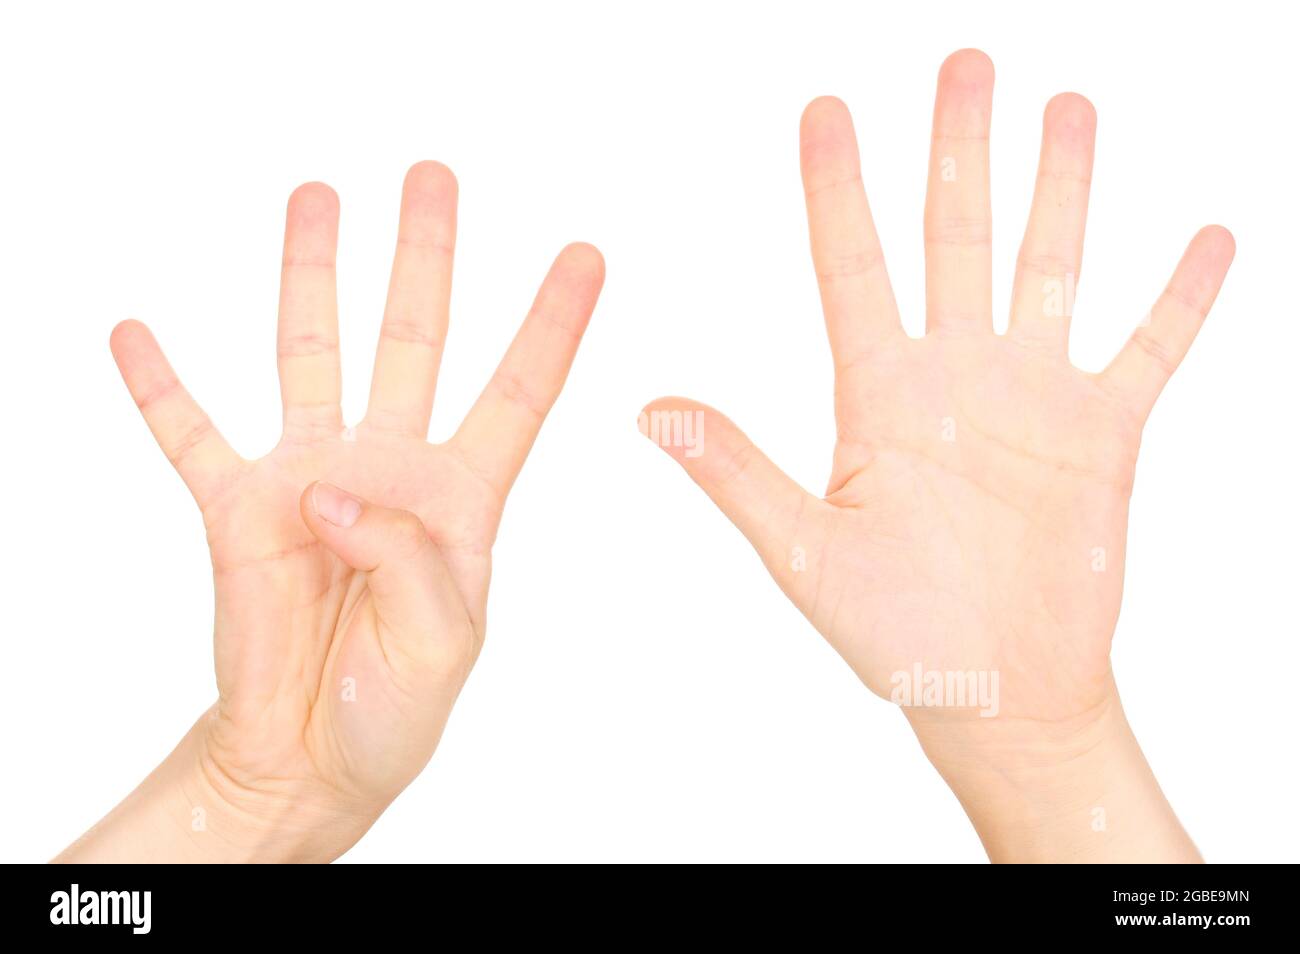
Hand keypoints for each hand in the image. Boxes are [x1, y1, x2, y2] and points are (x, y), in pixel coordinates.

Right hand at [60, 162, 603, 861]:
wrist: (311, 754)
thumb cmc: (394, 701)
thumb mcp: (442, 641)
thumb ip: (405, 557)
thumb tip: (330, 489)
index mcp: (459, 498)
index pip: (516, 392)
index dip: (552, 325)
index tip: (587, 255)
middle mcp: (386, 468)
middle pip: (413, 339)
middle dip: (425, 257)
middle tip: (433, 175)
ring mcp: (308, 479)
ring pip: (309, 353)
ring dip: (310, 276)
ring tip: (316, 196)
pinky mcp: (235, 509)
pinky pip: (190, 434)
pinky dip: (160, 387)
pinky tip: (135, 333)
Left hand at [642, 51, 1231, 860]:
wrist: (995, 695)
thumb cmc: (897, 635)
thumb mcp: (806, 553)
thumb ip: (737, 473)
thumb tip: (647, 409)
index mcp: (877, 398)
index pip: (851, 268)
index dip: (837, 189)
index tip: (825, 109)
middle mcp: (954, 378)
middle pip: (955, 238)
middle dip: (958, 151)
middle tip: (963, 62)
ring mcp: (1032, 400)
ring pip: (1049, 267)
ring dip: (1061, 190)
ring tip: (1067, 108)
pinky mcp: (1103, 435)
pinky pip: (1149, 348)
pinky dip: (1179, 297)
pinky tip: (1210, 236)